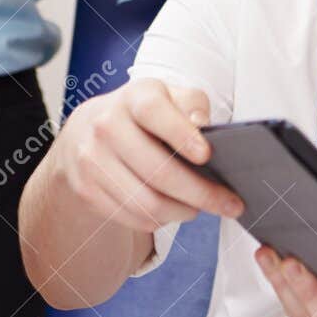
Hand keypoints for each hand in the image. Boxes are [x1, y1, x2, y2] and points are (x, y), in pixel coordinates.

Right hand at [47, 79, 242, 232]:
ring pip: (147, 203)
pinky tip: (174, 210)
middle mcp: (106, 126)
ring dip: (183, 212)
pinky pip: (132, 217)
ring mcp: (92, 160)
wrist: (87, 130)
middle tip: (230, 203)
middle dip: (201, 193)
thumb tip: (200, 125)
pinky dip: (160, 220)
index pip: (154, 113)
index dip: (181, 135)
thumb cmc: (143, 114)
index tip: (207, 155)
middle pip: (158, 171)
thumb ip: (191, 104)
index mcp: (133, 98)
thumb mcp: (170, 96)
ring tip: (201, 208)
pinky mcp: (86, 189)